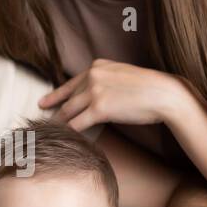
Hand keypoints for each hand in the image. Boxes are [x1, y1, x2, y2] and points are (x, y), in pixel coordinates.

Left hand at [38, 59, 177, 130]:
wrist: (163, 94)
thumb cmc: (148, 88)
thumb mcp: (122, 75)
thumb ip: (105, 80)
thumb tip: (92, 95)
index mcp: (97, 66)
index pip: (71, 83)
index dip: (56, 95)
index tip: (44, 103)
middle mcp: (92, 75)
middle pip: (67, 98)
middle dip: (54, 111)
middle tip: (42, 122)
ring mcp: (94, 91)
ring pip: (68, 111)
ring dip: (58, 124)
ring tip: (50, 134)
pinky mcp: (99, 108)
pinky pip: (77, 123)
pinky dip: (70, 132)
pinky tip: (65, 139)